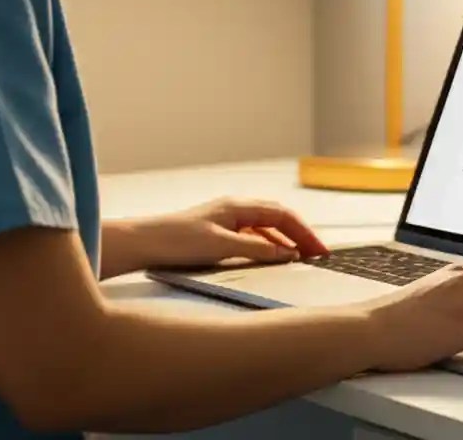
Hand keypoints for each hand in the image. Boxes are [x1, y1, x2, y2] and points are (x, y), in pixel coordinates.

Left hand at [126, 198, 329, 269]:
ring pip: (266, 226)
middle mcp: (235, 208)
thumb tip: (288, 254)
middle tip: (319, 254)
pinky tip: (273, 257)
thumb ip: (256, 250)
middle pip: (278, 217)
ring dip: (286, 240)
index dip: (304, 233)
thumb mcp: (221, 246)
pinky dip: (269, 245)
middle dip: (301, 234)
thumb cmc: (177, 241)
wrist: (142, 242)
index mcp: (238, 206)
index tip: (320, 251)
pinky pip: (253, 235)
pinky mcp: (217, 231)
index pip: (282, 215)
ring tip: (302, 257)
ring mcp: (226, 218)